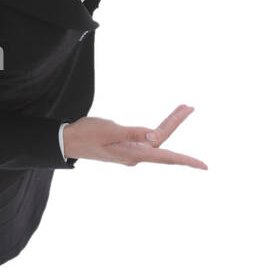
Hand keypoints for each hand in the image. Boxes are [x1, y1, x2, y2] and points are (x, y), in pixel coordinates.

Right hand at [63, 104, 206, 168]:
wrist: (68, 141)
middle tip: (190, 107)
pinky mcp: (128, 145)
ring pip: (158, 137)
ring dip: (170, 123)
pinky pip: (149, 137)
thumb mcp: (110, 130)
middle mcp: (137, 155)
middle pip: (164, 140)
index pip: (167, 156)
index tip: (204, 166)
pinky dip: (159, 127)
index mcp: (134, 154)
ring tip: (184, 107)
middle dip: (177, 123)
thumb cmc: (86, 135)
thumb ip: (133, 133)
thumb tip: (156, 137)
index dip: (186, 160)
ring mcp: (132, 151)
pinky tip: (165, 123)